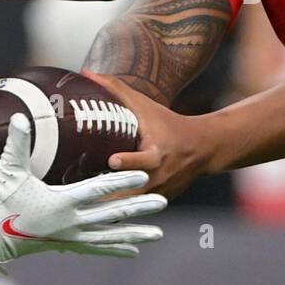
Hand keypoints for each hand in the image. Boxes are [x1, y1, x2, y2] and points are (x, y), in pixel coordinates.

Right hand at [0, 113, 165, 263]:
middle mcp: (70, 223)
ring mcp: (68, 236)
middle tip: (164, 202)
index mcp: (61, 202)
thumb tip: (17, 116)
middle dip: (139, 207)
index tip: (144, 174)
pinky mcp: (64, 245)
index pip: (99, 189)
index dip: (122, 179)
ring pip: (109, 236)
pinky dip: (115, 248)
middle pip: (112, 214)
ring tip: (158, 235)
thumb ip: (16, 143)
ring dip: (134, 234)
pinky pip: (96, 248)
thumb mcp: (7, 169)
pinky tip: (133, 251)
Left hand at [87, 74, 215, 199]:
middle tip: (83, 193)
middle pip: (131, 191)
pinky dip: (117, 210)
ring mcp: (158, 193)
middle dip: (108, 193)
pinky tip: (96, 210)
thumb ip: (116, 90)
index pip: (142, 160)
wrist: (202, 148)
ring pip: (129, 206)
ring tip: (82, 205)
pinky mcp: (157, 202)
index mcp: (157, 154)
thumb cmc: (167, 123)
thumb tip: (87, 74)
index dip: (128, 161)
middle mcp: (159, 177)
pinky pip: (133, 209)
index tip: (112, 160)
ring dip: (109, 205)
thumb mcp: (145, 106)